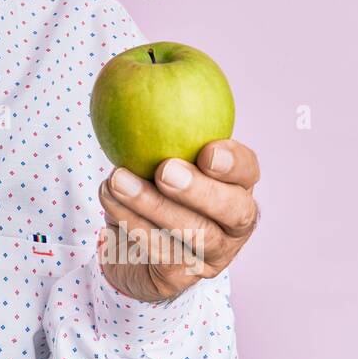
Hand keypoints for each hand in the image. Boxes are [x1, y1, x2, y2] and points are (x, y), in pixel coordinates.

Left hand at [96, 139, 260, 302]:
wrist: (130, 248)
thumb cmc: (150, 188)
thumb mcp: (159, 156)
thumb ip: (161, 131)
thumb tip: (139, 81)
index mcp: (236, 186)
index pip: (248, 170)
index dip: (233, 162)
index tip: (206, 151)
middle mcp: (234, 223)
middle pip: (232, 209)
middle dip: (199, 189)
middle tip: (165, 170)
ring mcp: (212, 255)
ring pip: (191, 233)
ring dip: (150, 205)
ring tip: (118, 180)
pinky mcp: (182, 277)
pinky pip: (159, 252)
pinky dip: (131, 223)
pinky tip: (109, 200)